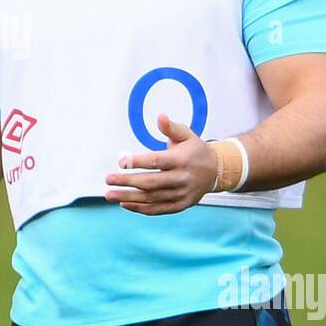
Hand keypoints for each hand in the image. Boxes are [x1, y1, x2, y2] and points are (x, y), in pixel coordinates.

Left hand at [103, 113, 219, 214]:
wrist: (216, 171)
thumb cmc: (195, 150)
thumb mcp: (186, 135)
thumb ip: (171, 127)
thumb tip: (160, 116)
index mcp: (181, 160)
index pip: (156, 161)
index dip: (138, 162)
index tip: (120, 162)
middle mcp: (182, 178)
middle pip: (151, 182)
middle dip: (128, 181)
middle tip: (108, 179)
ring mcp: (181, 194)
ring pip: (152, 198)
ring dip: (129, 197)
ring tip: (110, 194)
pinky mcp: (180, 205)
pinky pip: (158, 209)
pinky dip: (141, 208)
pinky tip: (124, 204)